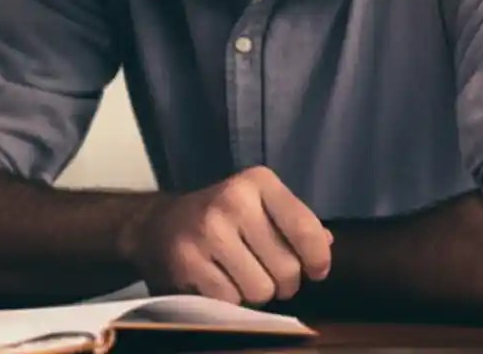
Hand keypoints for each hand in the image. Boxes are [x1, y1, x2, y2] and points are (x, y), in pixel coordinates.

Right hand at [130, 166, 332, 305]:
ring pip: (261, 289)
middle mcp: (233, 200)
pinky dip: (228, 299)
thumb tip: (326, 244)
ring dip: (255, 293)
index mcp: (257, 182)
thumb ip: (292, 222)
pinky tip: (216, 281)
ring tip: (239, 277)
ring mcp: (208, 230)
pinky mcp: (188, 260)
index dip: (317, 260)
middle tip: (265, 274)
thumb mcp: (257, 206)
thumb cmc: (219, 218)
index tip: (314, 271)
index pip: (306, 229)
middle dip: (282, 282)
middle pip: (287, 269)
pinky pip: (230, 300)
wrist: (156, 225)